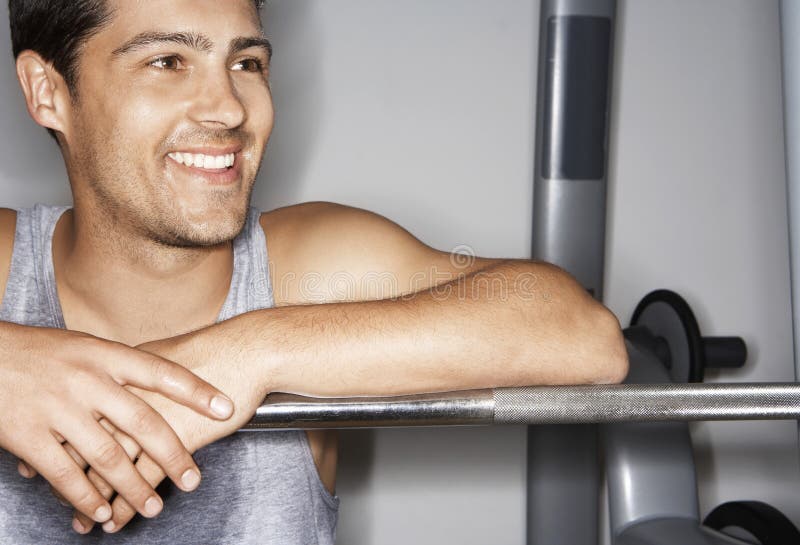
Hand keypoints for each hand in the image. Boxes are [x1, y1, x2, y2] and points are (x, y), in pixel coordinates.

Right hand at [0, 321, 235, 527]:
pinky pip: (64, 474)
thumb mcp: (87, 347)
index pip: (161, 371)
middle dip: (173, 454)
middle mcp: (86, 380)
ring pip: (107, 455)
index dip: (197, 391)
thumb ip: (123, 368)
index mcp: (104, 355)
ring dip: (134, 487)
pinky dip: (86, 497)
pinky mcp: (27, 435)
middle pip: (142, 421)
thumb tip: (167, 382)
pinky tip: (102, 512)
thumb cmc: (42, 353)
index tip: (226, 408)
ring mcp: (57, 408)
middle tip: (194, 479)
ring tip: (153, 507)